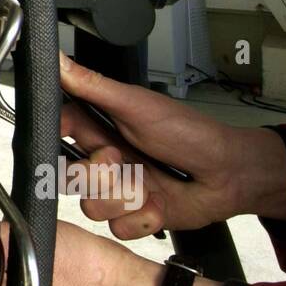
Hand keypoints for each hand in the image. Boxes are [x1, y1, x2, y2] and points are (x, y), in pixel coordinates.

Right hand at [59, 53, 285, 236]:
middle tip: (122, 161)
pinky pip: (117, 228)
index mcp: (99, 129)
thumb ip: (92, 86)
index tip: (75, 141)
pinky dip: (142, 218)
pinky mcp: (133, 216)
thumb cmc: (188, 132)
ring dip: (124, 197)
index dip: (57, 141)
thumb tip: (56, 58)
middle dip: (96, 175)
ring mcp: (118, 189)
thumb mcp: (135, 104)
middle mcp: (104, 160)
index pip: (57, 133)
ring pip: (91, 206)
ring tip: (148, 185)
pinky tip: (160, 204)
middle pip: (69, 178)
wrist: (229, 174)